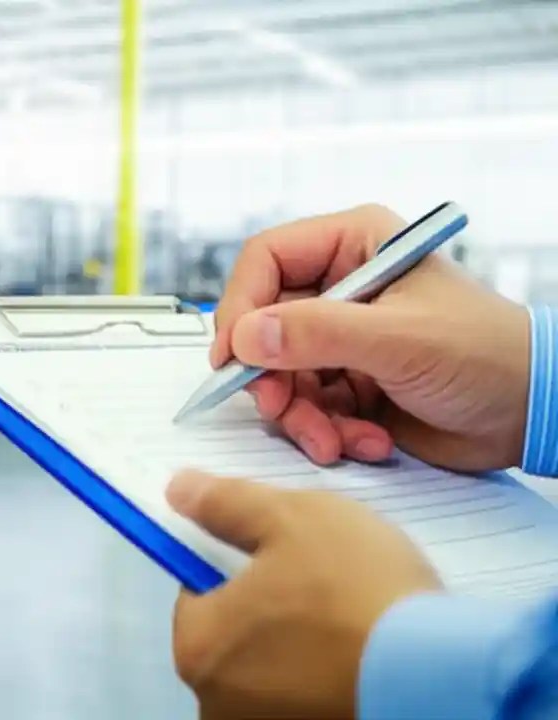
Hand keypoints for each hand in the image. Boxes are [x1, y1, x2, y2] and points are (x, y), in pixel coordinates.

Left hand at [168, 471, 441, 718]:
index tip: (286, 560)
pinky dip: (326, 678)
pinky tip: (362, 656)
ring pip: (271, 673)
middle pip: (233, 638)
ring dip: (298, 649)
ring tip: (349, 622)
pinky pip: (307, 697)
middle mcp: (216, 701)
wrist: (440, 669)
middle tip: (324, 589)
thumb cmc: (353, 586)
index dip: (240, 569)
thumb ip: (226, 504)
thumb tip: (177, 489)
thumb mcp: (289, 517)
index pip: (198, 595)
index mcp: (196, 646)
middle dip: (268, 613)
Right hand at [213, 204, 530, 471]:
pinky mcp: (347, 382)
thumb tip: (246, 337)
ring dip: (301, 415)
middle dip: (271, 377)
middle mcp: (340, 287)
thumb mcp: (398, 339)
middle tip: (279, 408)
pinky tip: (365, 441)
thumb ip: (317, 333)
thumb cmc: (487, 355)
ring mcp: (342, 337)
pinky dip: (326, 431)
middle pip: (263, 325)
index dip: (241, 307)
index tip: (233, 356)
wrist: (532, 413)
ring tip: (332, 439)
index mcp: (354, 245)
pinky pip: (306, 407)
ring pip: (279, 374)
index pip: (266, 260)